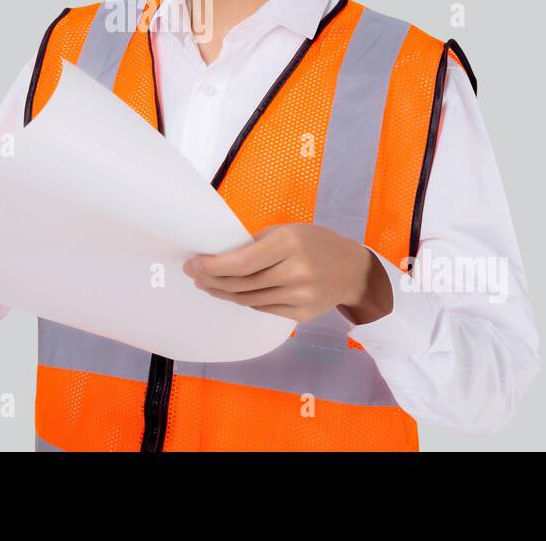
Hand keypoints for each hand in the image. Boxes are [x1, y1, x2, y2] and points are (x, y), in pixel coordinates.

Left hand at [182, 223, 392, 324]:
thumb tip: (219, 255)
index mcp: (289, 244)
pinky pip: (262, 308)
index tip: (194, 263)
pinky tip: (232, 292)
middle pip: (241, 284)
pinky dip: (244, 300)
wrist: (352, 271)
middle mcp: (295, 272)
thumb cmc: (315, 243)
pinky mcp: (301, 314)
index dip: (213, 266)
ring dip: (223, 293)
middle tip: (194, 274)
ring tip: (207, 285)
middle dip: (211, 280)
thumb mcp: (288, 231)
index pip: (241, 262)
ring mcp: (299, 297)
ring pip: (248, 300)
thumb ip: (257, 243)